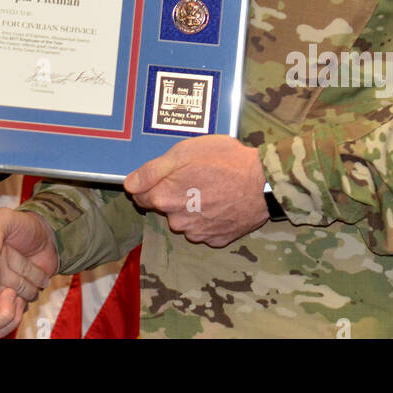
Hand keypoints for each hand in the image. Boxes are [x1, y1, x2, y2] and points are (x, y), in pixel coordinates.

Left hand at [124, 134, 267, 247]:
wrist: (263, 182)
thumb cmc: (223, 161)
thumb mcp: (183, 152)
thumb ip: (152, 170)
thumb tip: (129, 184)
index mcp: (164, 198)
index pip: (139, 196)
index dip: (148, 184)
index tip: (164, 175)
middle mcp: (177, 221)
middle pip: (164, 208)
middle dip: (173, 194)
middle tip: (194, 177)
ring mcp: (198, 233)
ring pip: (184, 220)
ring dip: (191, 208)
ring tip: (212, 189)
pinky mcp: (217, 240)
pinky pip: (205, 229)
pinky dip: (210, 218)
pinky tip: (222, 203)